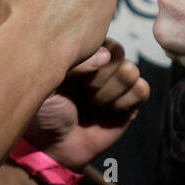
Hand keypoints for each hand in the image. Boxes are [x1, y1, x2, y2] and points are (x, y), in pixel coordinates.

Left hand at [24, 40, 148, 169]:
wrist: (50, 147)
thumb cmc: (42, 110)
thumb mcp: (47, 81)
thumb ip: (74, 62)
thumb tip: (104, 55)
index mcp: (79, 54)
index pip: (98, 37)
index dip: (92, 56)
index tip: (74, 75)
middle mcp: (100, 65)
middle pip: (118, 52)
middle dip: (100, 75)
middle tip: (83, 91)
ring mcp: (115, 84)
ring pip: (131, 71)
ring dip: (111, 90)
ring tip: (94, 103)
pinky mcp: (129, 105)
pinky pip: (142, 90)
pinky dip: (127, 100)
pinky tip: (110, 109)